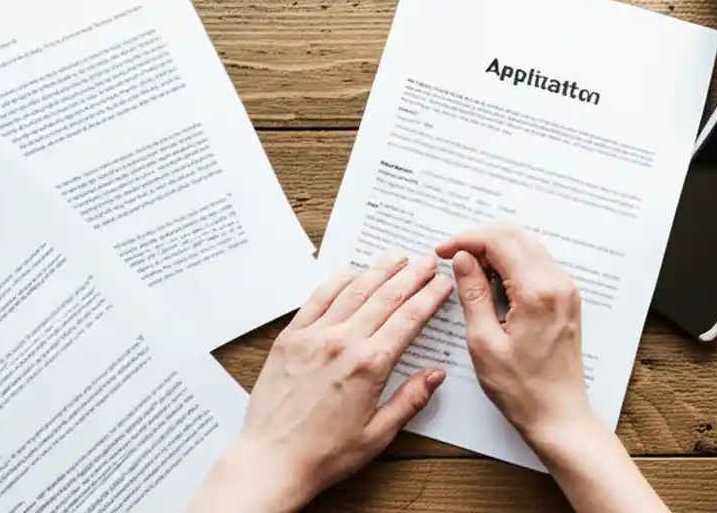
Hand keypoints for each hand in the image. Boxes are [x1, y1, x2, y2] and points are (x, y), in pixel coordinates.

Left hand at [188, 253, 453, 512]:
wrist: (273, 459)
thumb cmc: (325, 454)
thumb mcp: (378, 434)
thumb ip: (410, 399)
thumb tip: (436, 374)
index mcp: (369, 366)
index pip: (408, 320)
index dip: (429, 297)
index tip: (442, 283)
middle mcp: (342, 343)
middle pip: (385, 298)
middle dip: (410, 276)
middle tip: (427, 261)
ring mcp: (314, 336)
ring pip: (353, 291)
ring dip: (378, 270)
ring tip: (395, 256)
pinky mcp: (291, 337)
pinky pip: (317, 299)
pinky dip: (337, 281)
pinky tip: (351, 272)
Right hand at [435, 225, 593, 443]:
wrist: (558, 415)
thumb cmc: (521, 389)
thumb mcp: (483, 341)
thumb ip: (473, 293)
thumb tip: (462, 258)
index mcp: (537, 292)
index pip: (499, 241)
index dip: (465, 239)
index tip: (442, 251)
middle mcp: (558, 283)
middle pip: (515, 235)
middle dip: (479, 239)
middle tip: (450, 256)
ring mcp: (566, 289)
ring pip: (526, 245)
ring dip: (494, 248)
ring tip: (467, 269)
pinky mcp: (565, 298)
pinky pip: (536, 263)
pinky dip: (510, 262)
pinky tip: (490, 279)